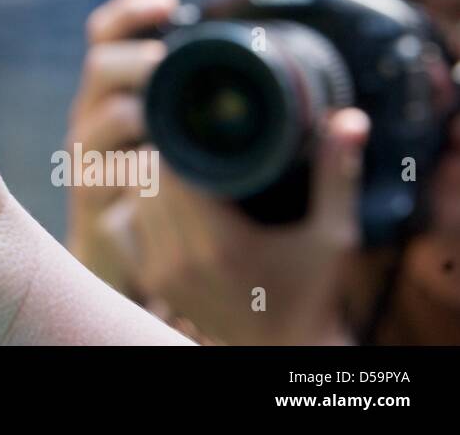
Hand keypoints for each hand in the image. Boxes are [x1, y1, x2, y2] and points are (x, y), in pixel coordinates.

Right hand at [66, 0, 176, 294]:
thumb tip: (259, 62)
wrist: (139, 268)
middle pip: (100, 66)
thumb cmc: (168, 198)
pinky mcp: (90, 206)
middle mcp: (93, 119)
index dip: (130, 10)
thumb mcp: (181, 141)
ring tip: (165, 119)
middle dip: (135, 59)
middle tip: (167, 64)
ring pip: (100, 119)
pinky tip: (160, 173)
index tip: (168, 1)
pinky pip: (104, 181)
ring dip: (134, 114)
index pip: (107, 34)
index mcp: (116, 93)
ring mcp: (88, 162)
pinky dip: (134, 172)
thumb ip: (199, 103)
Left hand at [120, 115, 366, 344]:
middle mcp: (182, 260)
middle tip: (193, 142)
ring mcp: (162, 274)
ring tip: (182, 169)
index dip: (182, 143)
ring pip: (133, 200)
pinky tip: (165, 203)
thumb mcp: (332, 237)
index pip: (171, 169)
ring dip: (150, 180)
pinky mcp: (151, 283)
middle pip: (147, 178)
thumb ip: (337, 176)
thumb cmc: (312, 293)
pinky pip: (121, 227)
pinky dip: (138, 210)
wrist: (285, 352)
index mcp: (221, 244)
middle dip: (166, 155)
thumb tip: (349, 117)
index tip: (205, 131)